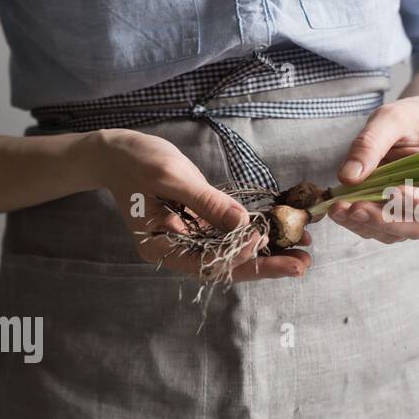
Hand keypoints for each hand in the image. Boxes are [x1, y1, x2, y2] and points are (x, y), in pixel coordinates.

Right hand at [78, 128, 310, 280]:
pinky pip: (228, 235)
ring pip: (230, 253)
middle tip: (302, 265)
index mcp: (161, 246)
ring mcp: (187, 237)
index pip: (207, 264)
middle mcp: (176, 249)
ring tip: (302, 251)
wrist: (116, 153)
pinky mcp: (197, 223)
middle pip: (224, 266)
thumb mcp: (172, 177)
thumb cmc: (137, 162)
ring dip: (266, 252)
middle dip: (264, 265)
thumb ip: (208, 203)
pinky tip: (281, 231)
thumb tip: (243, 224)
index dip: (239, 256)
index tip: (264, 238)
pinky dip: (254, 234)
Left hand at [329, 95, 418, 243]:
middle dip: (385, 220)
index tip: (394, 192)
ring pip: (392, 232)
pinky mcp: (390, 219)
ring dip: (363, 224)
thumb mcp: (390, 120)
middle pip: (418, 226)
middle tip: (355, 208)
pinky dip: (354, 222)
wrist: (402, 129)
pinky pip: (373, 229)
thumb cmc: (406, 121)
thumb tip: (349, 176)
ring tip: (337, 208)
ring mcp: (413, 216)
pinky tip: (336, 209)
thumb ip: (371, 144)